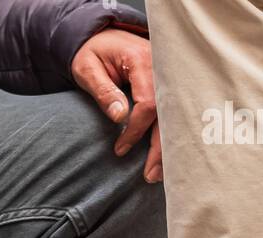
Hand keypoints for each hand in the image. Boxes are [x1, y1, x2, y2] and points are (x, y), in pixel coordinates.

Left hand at [71, 29, 161, 183]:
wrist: (100, 36)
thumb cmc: (92, 53)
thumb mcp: (88, 69)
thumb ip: (104, 92)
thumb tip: (120, 117)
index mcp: (142, 60)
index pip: (148, 103)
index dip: (136, 130)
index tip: (120, 149)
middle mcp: (160, 67)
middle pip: (169, 113)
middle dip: (160, 147)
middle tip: (149, 175)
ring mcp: (167, 75)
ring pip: (174, 116)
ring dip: (167, 147)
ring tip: (157, 174)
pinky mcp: (166, 85)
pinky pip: (172, 113)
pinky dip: (169, 135)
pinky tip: (164, 156)